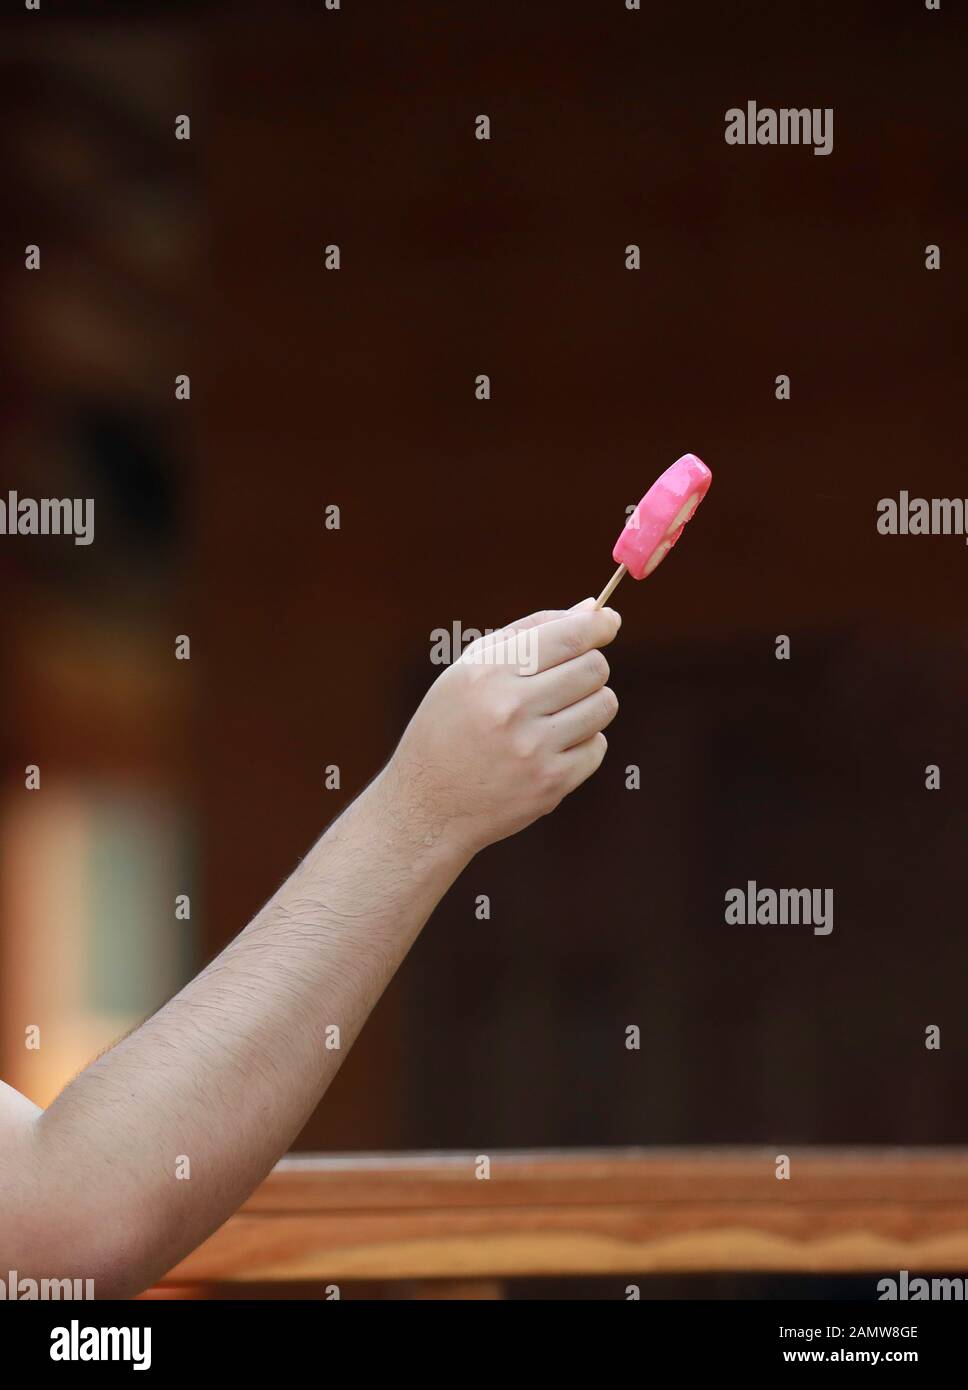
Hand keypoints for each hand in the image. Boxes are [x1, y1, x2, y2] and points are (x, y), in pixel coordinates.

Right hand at [384, 603, 621, 855]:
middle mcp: (510, 709)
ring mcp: (533, 750)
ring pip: (603, 705)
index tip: (608, 622)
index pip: (568, 636)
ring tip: (556, 715)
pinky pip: (598, 747)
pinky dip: (581, 743)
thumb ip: (530, 632)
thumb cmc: (450, 726)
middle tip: (567, 679)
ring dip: (589, 705)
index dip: (599, 624)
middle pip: (594, 668)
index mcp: (487, 673)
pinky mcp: (550, 784)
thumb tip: (593, 610)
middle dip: (589, 666)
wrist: (427, 805)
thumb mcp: (469, 669)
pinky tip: (549, 749)